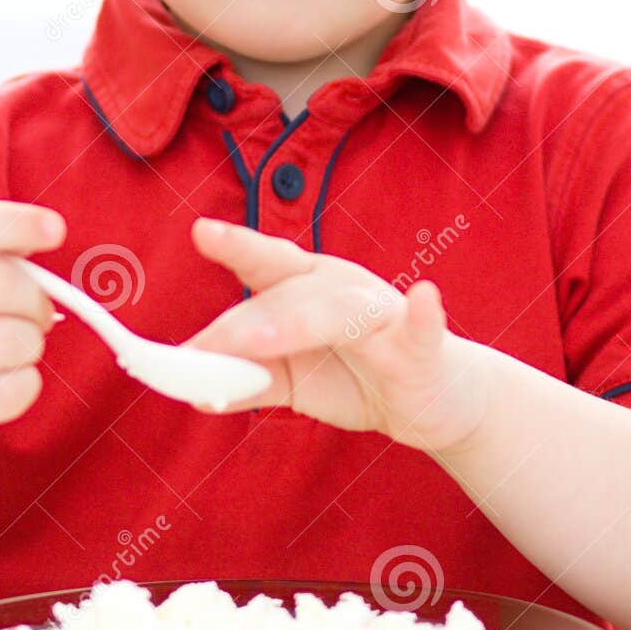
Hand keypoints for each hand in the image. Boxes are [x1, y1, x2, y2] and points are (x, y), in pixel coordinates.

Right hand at [0, 199, 64, 447]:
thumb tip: (46, 232)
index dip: (16, 223)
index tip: (55, 228)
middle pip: (2, 286)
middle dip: (36, 298)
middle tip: (36, 310)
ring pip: (16, 342)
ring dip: (32, 341)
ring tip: (16, 344)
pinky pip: (16, 390)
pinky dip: (26, 382)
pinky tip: (4, 377)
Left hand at [186, 218, 489, 453]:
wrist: (436, 398)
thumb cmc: (359, 374)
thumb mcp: (294, 380)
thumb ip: (248, 380)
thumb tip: (194, 392)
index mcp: (306, 287)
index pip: (265, 263)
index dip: (236, 246)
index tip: (201, 231)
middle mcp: (342, 289)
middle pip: (288, 295)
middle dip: (243, 322)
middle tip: (200, 349)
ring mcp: (383, 315)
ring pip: (340, 311)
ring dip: (299, 322)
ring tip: (259, 338)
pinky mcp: (423, 350)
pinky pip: (423, 331)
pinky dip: (426, 315)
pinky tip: (427, 298)